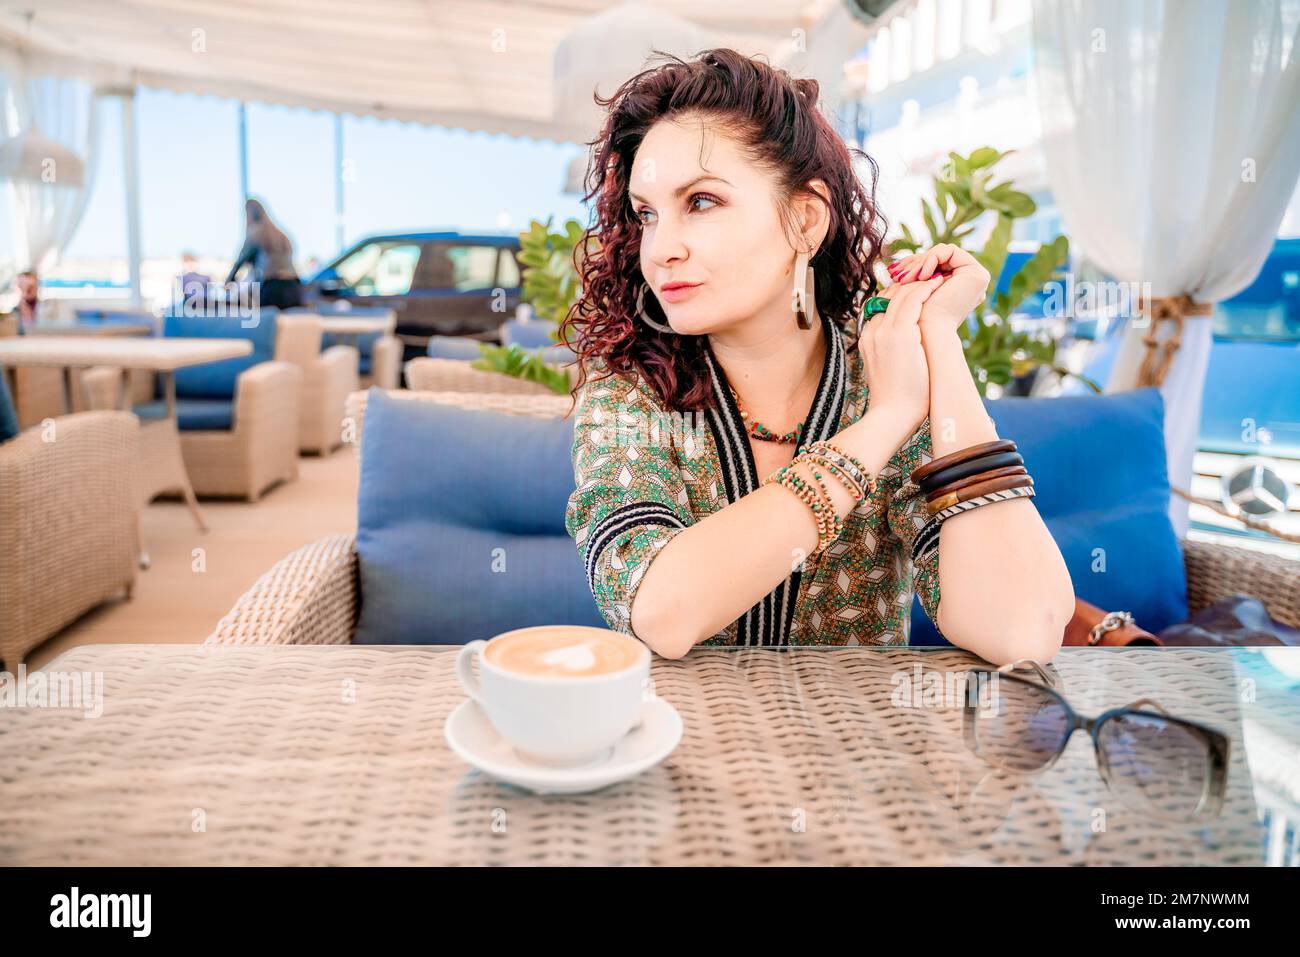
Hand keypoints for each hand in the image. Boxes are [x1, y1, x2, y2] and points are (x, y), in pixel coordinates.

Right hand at [857, 274, 943, 436]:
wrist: (892, 414)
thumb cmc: (897, 400)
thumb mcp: (889, 371)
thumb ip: (894, 353)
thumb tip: (910, 350)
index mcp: (868, 339)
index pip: (882, 306)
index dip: (900, 294)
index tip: (918, 291)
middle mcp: (872, 331)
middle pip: (890, 295)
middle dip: (911, 284)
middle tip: (930, 276)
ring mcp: (883, 331)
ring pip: (902, 294)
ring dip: (921, 282)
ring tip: (937, 276)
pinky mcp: (899, 333)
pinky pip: (914, 301)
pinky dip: (927, 289)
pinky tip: (940, 285)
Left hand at [888, 243, 989, 336]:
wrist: (926, 335)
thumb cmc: (915, 320)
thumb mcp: (911, 293)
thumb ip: (909, 278)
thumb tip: (894, 268)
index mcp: (956, 288)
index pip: (933, 265)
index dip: (912, 265)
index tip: (893, 273)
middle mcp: (969, 282)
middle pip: (938, 258)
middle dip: (914, 263)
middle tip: (896, 274)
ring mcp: (976, 278)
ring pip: (941, 254)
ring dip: (919, 262)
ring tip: (905, 278)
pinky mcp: (978, 274)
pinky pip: (950, 251)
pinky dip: (931, 259)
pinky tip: (920, 276)